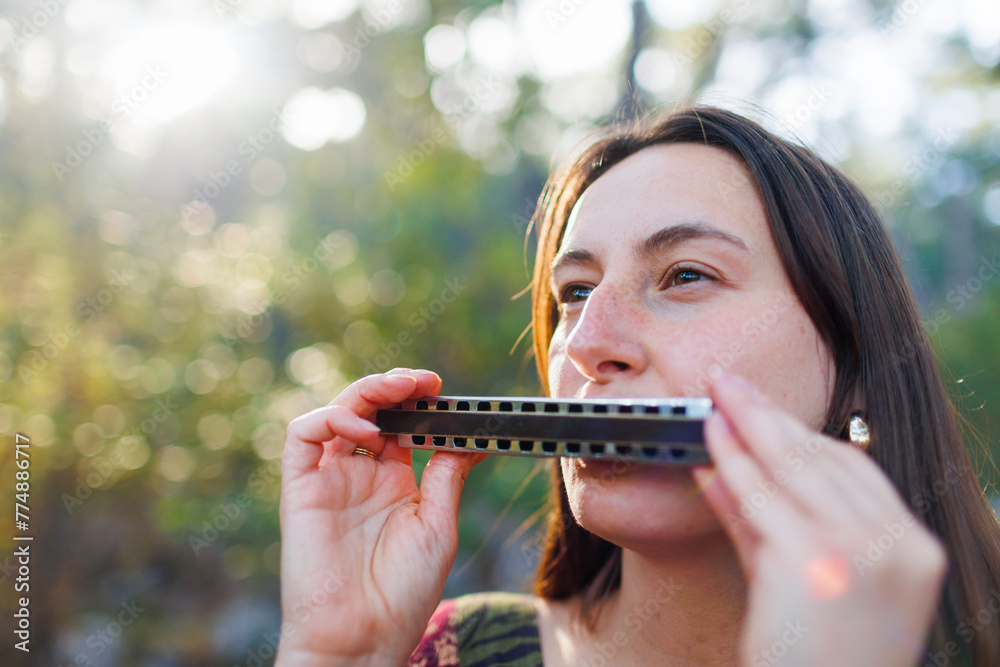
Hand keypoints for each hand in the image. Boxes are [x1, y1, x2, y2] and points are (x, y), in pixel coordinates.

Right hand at [276, 368, 486, 666]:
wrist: (363, 637)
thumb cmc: (402, 593)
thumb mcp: (438, 526)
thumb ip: (447, 476)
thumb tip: (472, 437)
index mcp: (394, 482)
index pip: (403, 425)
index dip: (418, 402)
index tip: (441, 389)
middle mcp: (360, 474)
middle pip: (370, 410)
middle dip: (394, 387)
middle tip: (423, 381)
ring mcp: (329, 478)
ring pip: (336, 412)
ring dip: (365, 393)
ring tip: (397, 392)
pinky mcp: (300, 487)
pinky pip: (303, 436)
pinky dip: (330, 418)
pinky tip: (363, 429)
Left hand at [693, 372, 946, 666]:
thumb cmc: (812, 658)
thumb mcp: (804, 582)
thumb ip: (768, 523)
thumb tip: (722, 466)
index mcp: (913, 550)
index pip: (853, 469)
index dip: (802, 434)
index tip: (767, 411)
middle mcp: (896, 546)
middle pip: (822, 459)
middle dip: (769, 416)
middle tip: (731, 383)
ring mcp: (860, 551)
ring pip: (792, 468)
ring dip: (747, 425)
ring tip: (716, 397)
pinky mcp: (813, 559)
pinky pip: (762, 497)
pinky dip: (731, 462)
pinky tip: (710, 439)